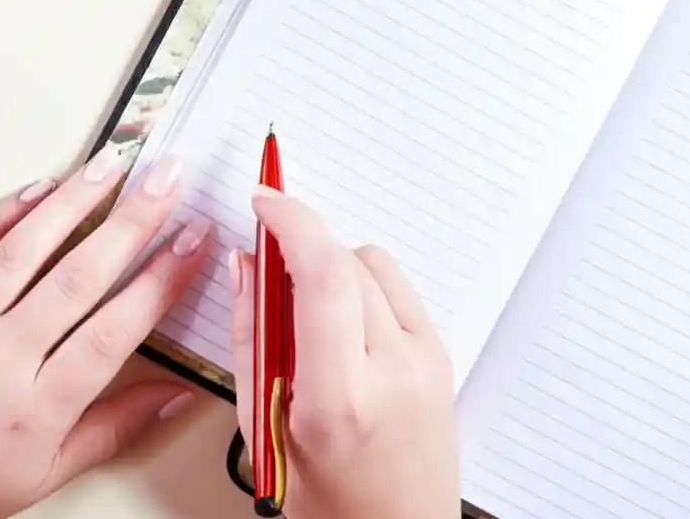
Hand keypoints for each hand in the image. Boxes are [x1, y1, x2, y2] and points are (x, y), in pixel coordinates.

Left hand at [0, 150, 211, 518]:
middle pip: (77, 278)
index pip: (115, 331)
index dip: (161, 280)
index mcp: (37, 409)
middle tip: (167, 177)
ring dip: (70, 201)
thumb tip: (179, 395)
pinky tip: (37, 189)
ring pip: (20, 252)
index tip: (195, 239)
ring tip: (110, 163)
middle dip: (131, 220)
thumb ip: (116, 429)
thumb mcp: (48, 474)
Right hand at [230, 188, 459, 518]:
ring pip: (373, 267)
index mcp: (340, 396)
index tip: (264, 201)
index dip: (292, 222)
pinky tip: (344, 330)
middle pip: (345, 263)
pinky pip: (398, 290)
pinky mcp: (443, 358)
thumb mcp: (265, 425)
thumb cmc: (325, 501)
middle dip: (300, 248)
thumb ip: (251, 336)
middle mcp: (395, 371)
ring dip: (333, 271)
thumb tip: (245, 264)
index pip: (322, 276)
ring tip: (309, 320)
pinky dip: (364, 291)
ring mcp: (427, 362)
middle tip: (268, 265)